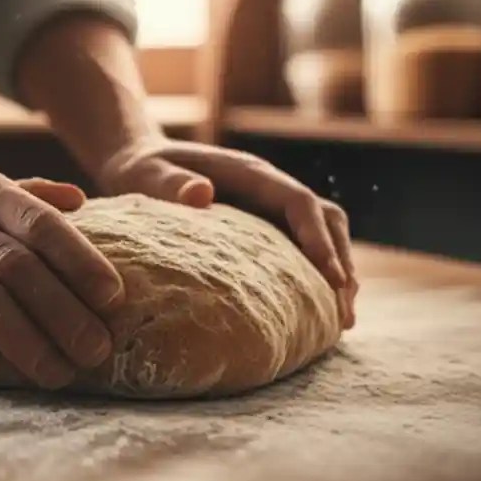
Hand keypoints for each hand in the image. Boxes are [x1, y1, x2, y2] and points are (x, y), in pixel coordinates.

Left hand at [98, 138, 357, 328]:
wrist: (138, 160)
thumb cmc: (141, 170)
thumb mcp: (146, 175)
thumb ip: (170, 183)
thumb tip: (202, 194)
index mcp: (250, 173)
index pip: (299, 202)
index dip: (319, 239)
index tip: (331, 278)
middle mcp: (269, 187)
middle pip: (326, 218)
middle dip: (340, 262)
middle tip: (343, 315)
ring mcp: (271, 205)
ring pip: (324, 233)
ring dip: (338, 272)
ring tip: (341, 320)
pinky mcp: (266, 224)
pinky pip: (304, 246)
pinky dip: (318, 274)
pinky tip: (319, 312)